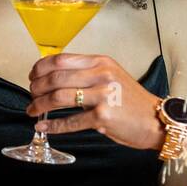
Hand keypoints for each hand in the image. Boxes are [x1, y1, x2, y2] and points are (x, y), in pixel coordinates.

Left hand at [26, 53, 166, 150]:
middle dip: (36, 88)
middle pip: (56, 78)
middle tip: (31, 95)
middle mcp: (101, 75)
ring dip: (40, 105)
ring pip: (59, 97)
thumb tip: (53, 75)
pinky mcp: (103, 116)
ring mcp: (103, 95)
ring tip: (32, 110)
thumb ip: (86, 72)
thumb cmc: (130, 100)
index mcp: (101, 62)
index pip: (61, 59)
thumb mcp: (111, 75)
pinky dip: (53, 125)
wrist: (155, 119)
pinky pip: (70, 121)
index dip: (40, 67)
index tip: (32, 76)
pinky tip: (43, 126)